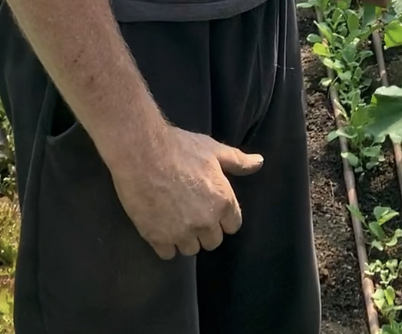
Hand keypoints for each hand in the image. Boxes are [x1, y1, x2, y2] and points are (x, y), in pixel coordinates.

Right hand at [110, 124, 262, 259]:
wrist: (141, 151)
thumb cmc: (179, 147)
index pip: (233, 225)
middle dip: (205, 228)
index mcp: (223, 201)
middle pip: (212, 241)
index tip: (209, 205)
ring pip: (190, 249)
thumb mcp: (213, 150)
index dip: (222, 216)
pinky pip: (168, 253)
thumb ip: (238, 161)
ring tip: (174, 216)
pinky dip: (165, 242)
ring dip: (185, 237)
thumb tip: (259, 163)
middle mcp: (206, 222)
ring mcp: (181, 232)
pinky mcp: (158, 238)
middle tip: (190, 209)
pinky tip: (159, 224)